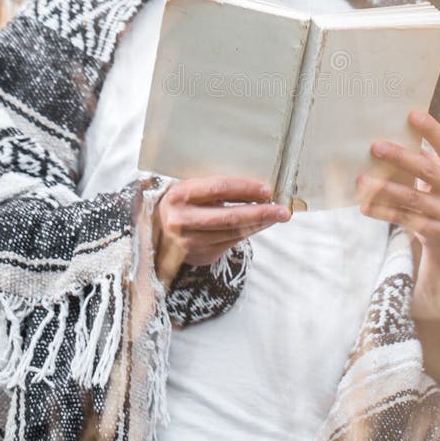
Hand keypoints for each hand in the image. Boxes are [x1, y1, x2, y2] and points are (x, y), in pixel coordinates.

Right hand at [153, 177, 290, 287]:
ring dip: (260, 224)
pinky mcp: (200, 255)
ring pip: (234, 232)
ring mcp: (190, 241)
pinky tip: (262, 224)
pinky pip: (232, 243)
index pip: (218, 189)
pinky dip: (251, 232)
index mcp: (179, 195)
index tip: (267, 189)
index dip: (245, 188)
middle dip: (261, 212)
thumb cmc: (182, 202)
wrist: (156, 230)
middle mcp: (182, 220)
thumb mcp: (190, 188)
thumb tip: (257, 186)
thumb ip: (215, 187)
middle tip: (283, 210)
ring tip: (278, 215)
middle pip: (230, 216)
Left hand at [357, 110, 439, 307]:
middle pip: (427, 170)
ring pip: (412, 197)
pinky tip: (364, 204)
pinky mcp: (437, 232)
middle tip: (376, 147)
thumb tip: (394, 133)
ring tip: (362, 178)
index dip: (431, 130)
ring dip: (384, 187)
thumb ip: (429, 157)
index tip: (412, 114)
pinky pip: (404, 219)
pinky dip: (382, 211)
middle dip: (400, 157)